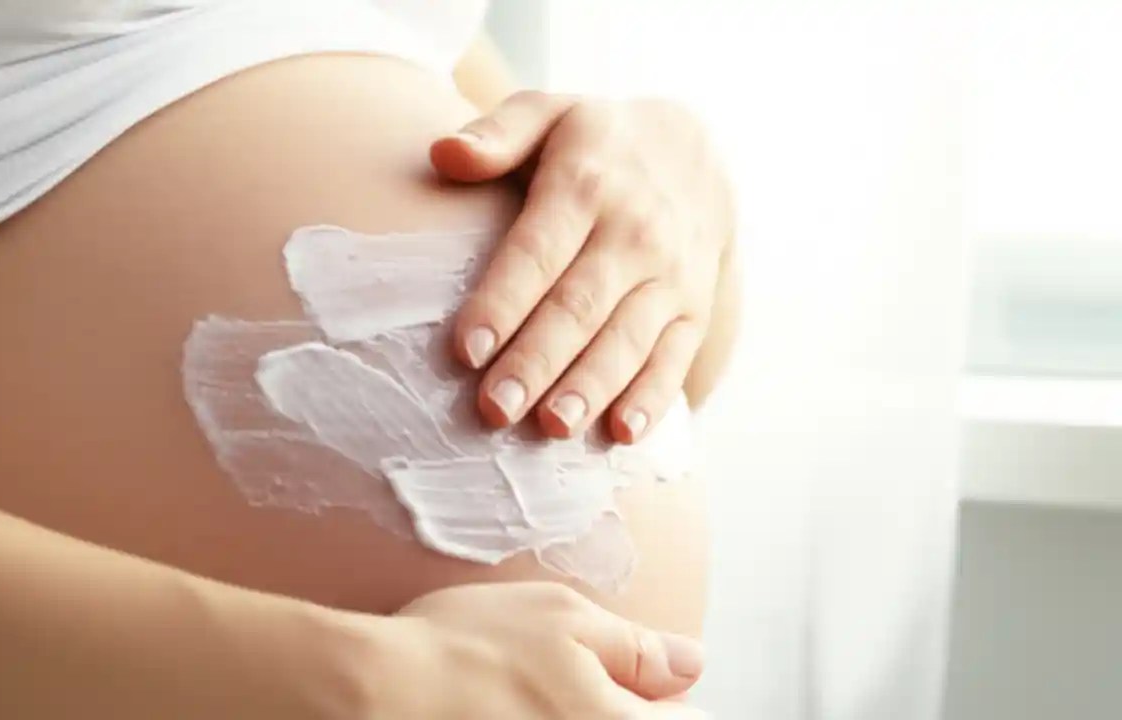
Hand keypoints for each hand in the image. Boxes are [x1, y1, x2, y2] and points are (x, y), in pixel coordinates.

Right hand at [367, 582, 705, 717]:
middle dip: (621, 707)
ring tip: (526, 699)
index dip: (664, 696)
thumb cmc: (466, 648)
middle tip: (565, 685)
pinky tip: (502, 713)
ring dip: (575, 716)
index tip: (636, 681)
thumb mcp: (563, 617)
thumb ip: (638, 646)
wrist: (376, 695)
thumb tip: (693, 663)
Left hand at [431, 91, 734, 442]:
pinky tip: (621, 434)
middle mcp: (633, 233)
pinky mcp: (695, 309)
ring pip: (626, 340)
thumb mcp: (549, 114)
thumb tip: (444, 155)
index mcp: (586, 185)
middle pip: (579, 307)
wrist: (695, 152)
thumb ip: (496, 134)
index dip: (503, 301)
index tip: (466, 349)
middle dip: (537, 361)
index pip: (538, 251)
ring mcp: (670, 276)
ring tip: (550, 428)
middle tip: (494, 408)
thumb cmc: (594, 143)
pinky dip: (651, 399)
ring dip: (589, 388)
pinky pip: (674, 358)